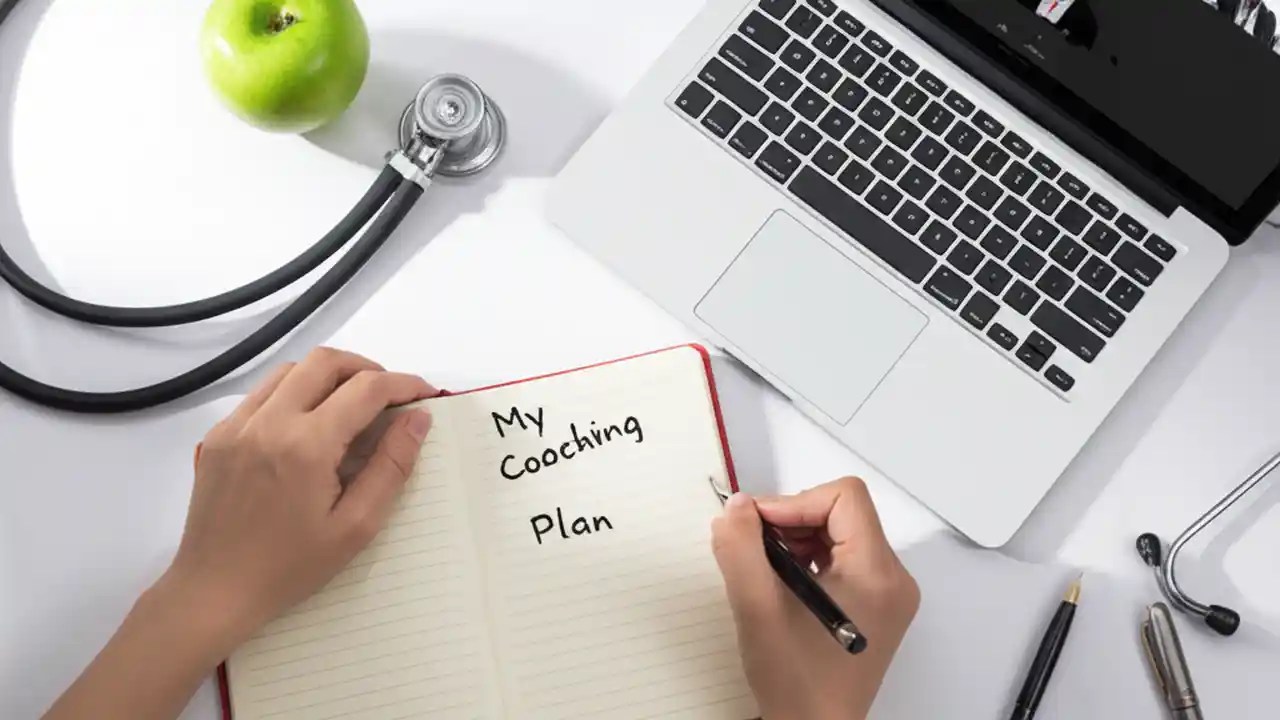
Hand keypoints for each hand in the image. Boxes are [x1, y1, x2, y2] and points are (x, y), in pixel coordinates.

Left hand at [165, 348, 438, 653]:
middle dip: (367, 369)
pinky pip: (263, 392)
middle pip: (327, 361)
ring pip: (292, 369)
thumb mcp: (355, 526)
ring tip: (351, 406)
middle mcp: (269, 421)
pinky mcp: (219, 433)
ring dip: (329, 376)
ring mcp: (238, 424)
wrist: (215, 589)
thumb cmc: (292, 567)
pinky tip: (308, 425)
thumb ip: (390, 467)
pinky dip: (295, 392)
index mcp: (307, 445)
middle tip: (389, 397)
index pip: (365, 389)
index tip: (424, 395)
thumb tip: (417, 419)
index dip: (403, 384)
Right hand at [711, 477, 919, 719]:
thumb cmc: (794, 679)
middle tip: (753, 548)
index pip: (845, 498)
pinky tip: (782, 586)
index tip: (756, 527)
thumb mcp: (757, 609)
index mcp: (878, 573)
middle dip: (792, 521)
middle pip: (843, 514)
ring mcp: (888, 595)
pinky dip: (810, 561)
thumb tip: (737, 505)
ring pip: (842, 535)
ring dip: (797, 541)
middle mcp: (894, 578)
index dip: (795, 502)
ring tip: (765, 570)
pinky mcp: (877, 608)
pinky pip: (845, 560)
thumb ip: (741, 549)